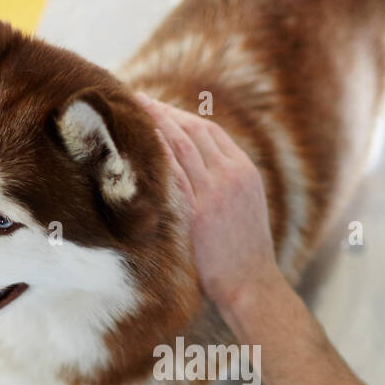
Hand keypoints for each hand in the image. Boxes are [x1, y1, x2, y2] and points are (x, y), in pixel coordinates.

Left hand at [136, 92, 285, 329]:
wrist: (252, 283)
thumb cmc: (244, 253)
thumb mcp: (245, 207)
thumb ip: (225, 184)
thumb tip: (197, 170)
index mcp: (244, 171)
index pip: (210, 131)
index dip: (180, 116)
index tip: (158, 109)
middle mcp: (231, 175)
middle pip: (194, 130)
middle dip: (163, 112)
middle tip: (136, 100)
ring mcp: (215, 193)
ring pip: (182, 145)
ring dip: (155, 124)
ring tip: (131, 112)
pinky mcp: (199, 213)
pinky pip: (174, 174)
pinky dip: (157, 154)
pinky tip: (138, 143)